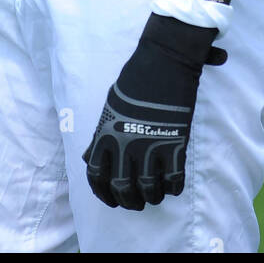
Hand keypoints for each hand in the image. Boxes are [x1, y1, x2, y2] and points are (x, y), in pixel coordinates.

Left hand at [82, 14, 225, 209]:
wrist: (164, 60)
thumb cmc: (136, 78)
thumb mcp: (110, 106)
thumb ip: (101, 134)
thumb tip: (89, 156)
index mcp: (106, 132)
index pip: (96, 175)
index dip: (103, 193)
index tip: (111, 199)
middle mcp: (126, 143)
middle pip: (123, 189)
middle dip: (129, 201)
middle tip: (137, 201)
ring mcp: (151, 145)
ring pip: (148, 190)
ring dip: (152, 197)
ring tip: (155, 194)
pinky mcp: (175, 143)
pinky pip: (173, 180)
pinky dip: (173, 187)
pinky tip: (173, 183)